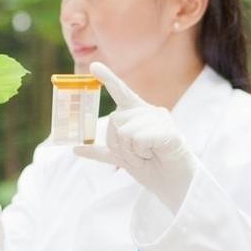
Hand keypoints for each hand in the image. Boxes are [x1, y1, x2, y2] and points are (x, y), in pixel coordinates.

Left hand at [73, 62, 196, 213]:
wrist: (175, 185)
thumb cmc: (152, 168)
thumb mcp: (121, 159)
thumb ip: (101, 151)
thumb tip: (76, 148)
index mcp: (137, 114)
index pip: (121, 92)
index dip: (108, 77)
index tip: (93, 65)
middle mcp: (148, 111)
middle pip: (114, 120)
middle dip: (119, 145)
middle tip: (138, 155)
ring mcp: (159, 119)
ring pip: (125, 132)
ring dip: (132, 152)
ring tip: (148, 155)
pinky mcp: (168, 130)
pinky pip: (138, 139)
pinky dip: (142, 153)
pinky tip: (155, 154)